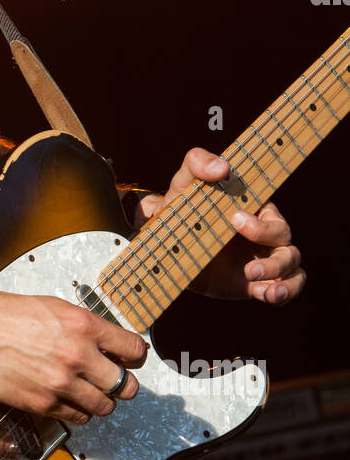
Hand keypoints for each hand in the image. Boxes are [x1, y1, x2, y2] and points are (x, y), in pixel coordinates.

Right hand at [0, 291, 147, 423]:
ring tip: (91, 394)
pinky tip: (69, 400)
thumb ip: (85, 327)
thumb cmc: (9, 315)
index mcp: (84, 326)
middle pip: (125, 386)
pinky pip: (77, 417)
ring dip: (101, 402)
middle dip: (123, 385)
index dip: (135, 357)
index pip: (133, 350)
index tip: (131, 360)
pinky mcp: (44, 403)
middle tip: (114, 383)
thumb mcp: (57, 308)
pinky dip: (78, 412)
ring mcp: (62, 383)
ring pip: (104, 407)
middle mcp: (78, 355)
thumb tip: (106, 343)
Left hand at [134, 148, 305, 304]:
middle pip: (284, 240)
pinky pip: (286, 286)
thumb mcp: (183, 184)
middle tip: (248, 270)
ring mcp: (264, 256)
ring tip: (265, 289)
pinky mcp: (259, 280)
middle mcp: (264, 230)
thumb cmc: (180, 208)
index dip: (261, 224)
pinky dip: (283, 292)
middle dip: (271, 258)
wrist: (168, 246)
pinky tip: (268, 296)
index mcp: (253, 207)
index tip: (235, 223)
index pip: (271, 213)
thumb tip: (222, 166)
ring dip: (283, 278)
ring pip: (292, 264)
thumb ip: (197, 163)